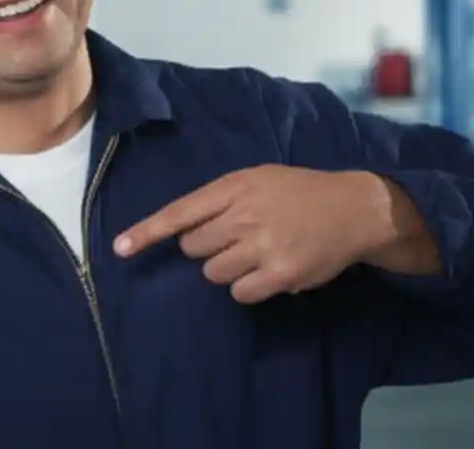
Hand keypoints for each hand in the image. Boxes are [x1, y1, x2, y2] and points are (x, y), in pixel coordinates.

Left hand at [112, 165, 417, 303]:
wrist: (354, 208)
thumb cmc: (296, 192)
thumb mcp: (254, 180)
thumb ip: (217, 200)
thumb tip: (179, 231)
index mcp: (233, 188)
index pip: (179, 212)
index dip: (146, 232)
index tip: (119, 249)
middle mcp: (244, 216)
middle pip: (192, 248)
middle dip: (206, 247)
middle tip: (236, 237)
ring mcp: (263, 246)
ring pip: (213, 273)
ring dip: (227, 268)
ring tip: (256, 252)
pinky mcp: (281, 274)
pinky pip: (240, 293)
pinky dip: (248, 287)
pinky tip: (269, 270)